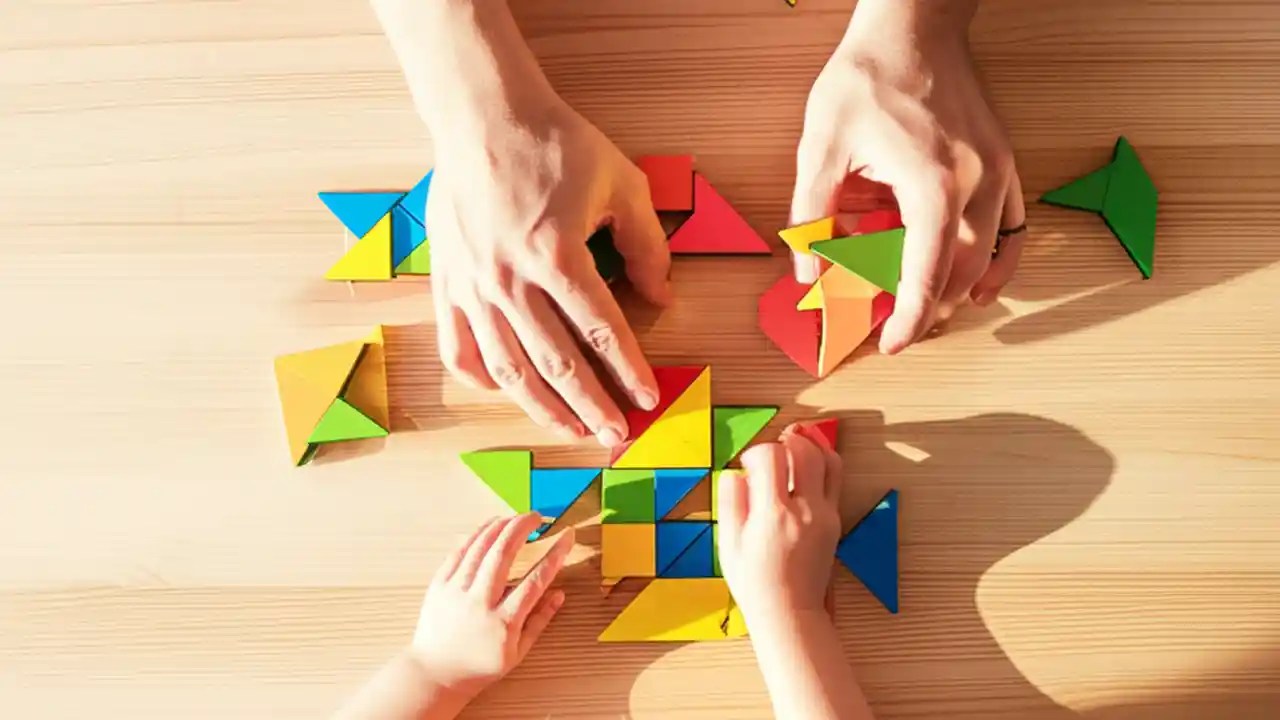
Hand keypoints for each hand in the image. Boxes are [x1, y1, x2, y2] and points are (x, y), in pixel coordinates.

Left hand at [408, 514, 575, 708]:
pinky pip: (458, 553)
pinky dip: (475, 535)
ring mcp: (456, 593)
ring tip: (515, 516)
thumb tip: (559, 594)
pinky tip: (489, 526)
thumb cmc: (479, 666)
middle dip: (522, 528)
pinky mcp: (439, 586)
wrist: (435, 673)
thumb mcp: (517, 652)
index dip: (554, 556)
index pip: (535, 581)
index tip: (566, 537)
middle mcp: (479, 604)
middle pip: (503, 555)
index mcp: (502, 623)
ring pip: (479, 549)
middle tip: (536, 516)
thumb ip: (540, 621)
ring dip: (499, 527)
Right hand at [427, 98, 672, 445]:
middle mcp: (511, 280)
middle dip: (592, 406)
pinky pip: (459, 349)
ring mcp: (473, 287)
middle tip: (615, 435)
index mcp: (556, 254)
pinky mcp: (447, 284)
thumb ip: (646, 245)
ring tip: (571, 429)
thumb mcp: (621, 182)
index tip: (647, 398)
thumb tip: (662, 297)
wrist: (483, 116)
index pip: (602, 330)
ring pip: (510, 368)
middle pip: (558, 362)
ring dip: (543, 407)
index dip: (629, 370)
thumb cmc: (554, 144)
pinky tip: (508, 392)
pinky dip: (482, 379)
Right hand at [717, 423, 843, 624]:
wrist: (789, 611)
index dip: (756, 451)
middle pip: (805, 451)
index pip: (771, 457)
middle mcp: (805, 510)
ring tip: (796, 439)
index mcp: (773, 515)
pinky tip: (808, 461)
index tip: (747, 464)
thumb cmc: (754, 581)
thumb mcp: (728, 544)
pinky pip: (835, 480)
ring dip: (812, 445)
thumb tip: (735, 473)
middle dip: (786, 440)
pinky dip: (823, 463)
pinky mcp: (836, 521)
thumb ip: (731, 502)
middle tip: (773, 447)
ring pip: (829, 461)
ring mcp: (825, 515)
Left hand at [790, 0, 1026, 353]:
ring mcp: (999, 172)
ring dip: (965, 289)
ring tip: (933, 311)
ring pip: (994, 255)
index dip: (910, 320)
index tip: (892, 345)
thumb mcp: (821, 145)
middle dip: (934, 309)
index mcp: (933, 186)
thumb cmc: (867, 76)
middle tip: (899, 329)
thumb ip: (812, 215)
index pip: (927, 276)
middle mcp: (977, 184)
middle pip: (965, 273)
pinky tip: (982, 281)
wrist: (913, 24)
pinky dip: (1000, 259)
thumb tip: (808, 274)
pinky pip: (1014, 225)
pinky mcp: (1005, 160)